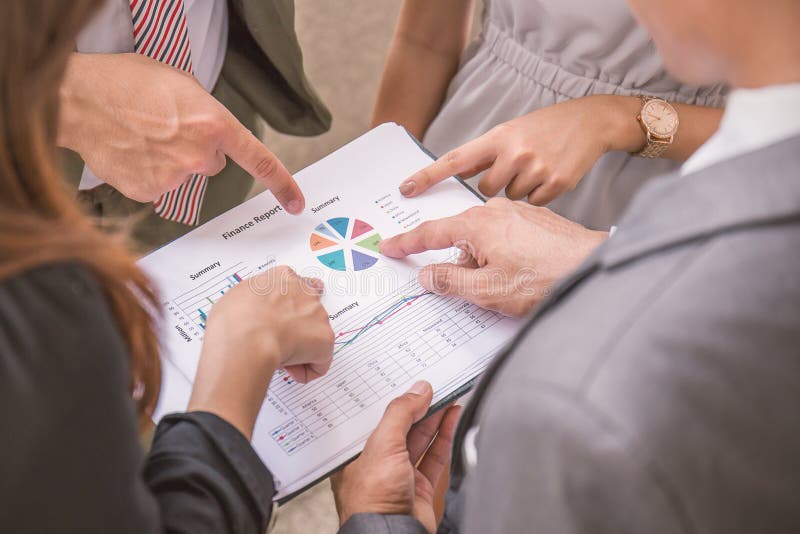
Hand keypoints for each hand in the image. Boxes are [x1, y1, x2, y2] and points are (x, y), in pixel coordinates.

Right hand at [58, 53, 303, 212]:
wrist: (79, 98)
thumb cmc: (126, 82)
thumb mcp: (182, 85)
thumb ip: (208, 114)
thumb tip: (213, 134)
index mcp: (214, 125)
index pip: (259, 160)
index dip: (282, 184)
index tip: (296, 202)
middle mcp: (199, 156)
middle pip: (212, 164)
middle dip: (196, 149)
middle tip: (167, 128)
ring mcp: (174, 178)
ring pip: (185, 175)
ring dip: (171, 160)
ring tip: (143, 136)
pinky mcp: (149, 191)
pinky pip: (160, 186)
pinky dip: (149, 172)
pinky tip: (132, 152)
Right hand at [188, 266, 333, 438]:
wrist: (246, 338)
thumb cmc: (234, 320)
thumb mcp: (235, 297)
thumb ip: (252, 300)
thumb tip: (250, 312)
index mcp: (282, 277)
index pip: (297, 285)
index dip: (291, 306)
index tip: (285, 317)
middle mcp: (304, 292)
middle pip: (309, 311)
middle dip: (297, 328)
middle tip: (277, 342)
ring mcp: (318, 314)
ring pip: (314, 336)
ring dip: (300, 348)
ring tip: (278, 356)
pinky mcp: (326, 338)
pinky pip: (320, 361)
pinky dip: (307, 370)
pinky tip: (289, 370)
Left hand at [331, 381, 459, 533]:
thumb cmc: (373, 500)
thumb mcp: (383, 446)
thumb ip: (401, 414)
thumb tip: (418, 390)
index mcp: (356, 453)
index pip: (375, 417)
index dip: (394, 399)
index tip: (411, 382)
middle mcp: (376, 463)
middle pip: (401, 426)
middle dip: (419, 407)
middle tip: (436, 387)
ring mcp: (399, 476)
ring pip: (420, 439)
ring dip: (435, 418)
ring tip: (448, 397)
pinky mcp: (420, 488)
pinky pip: (434, 456)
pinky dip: (444, 437)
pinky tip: (452, 419)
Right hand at [380, 198, 606, 316]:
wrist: (595, 267)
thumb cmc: (546, 278)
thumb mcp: (487, 290)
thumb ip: (450, 281)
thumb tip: (427, 276)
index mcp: (477, 224)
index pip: (431, 233)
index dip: (406, 243)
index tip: (389, 246)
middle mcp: (495, 211)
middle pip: (459, 236)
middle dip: (457, 263)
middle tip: (469, 288)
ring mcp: (518, 213)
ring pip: (485, 239)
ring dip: (485, 262)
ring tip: (508, 286)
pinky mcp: (536, 221)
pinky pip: (505, 237)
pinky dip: (503, 256)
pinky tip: (521, 275)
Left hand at [399, 95, 645, 204]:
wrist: (590, 121)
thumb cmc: (545, 127)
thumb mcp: (511, 131)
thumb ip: (486, 155)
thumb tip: (461, 174)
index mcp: (498, 137)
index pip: (455, 160)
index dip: (428, 176)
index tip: (406, 189)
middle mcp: (514, 152)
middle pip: (485, 190)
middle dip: (496, 184)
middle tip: (516, 167)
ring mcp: (535, 169)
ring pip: (509, 199)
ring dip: (518, 189)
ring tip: (536, 168)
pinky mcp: (555, 184)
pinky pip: (532, 203)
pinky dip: (538, 195)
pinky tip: (549, 175)